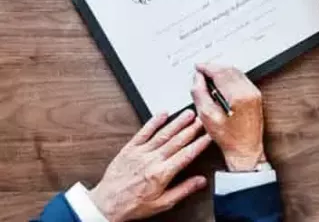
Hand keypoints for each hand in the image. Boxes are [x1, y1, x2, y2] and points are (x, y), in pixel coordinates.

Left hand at [88, 110, 210, 221]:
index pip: (186, 155)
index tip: (209, 136)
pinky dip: (153, 122)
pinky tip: (163, 114)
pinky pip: (143, 132)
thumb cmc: (133, 205)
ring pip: (163, 134)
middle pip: (177, 141)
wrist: (107, 204)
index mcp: (161, 174)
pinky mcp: (130, 149)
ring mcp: (140, 152)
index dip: (200, 144)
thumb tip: (200, 181)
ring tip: (189, 114)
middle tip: (203, 120)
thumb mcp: (162, 204)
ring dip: (177, 122)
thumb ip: (184, 190)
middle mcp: (152, 160)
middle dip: (192, 129)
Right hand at [192, 64, 264, 171]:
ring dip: (222, 71)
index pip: (220, 72)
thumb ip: (200, 94)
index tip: (197, 67)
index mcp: (238, 96)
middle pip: (229, 69)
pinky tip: (220, 83)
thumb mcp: (207, 117)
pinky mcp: (256, 96)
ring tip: (208, 77)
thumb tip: (197, 78)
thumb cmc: (228, 139)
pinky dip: (229, 77)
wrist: (246, 150)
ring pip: (236, 72)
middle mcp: (249, 92)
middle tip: (201, 72)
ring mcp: (255, 93)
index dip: (207, 67)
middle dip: (214, 68)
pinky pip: (241, 79)